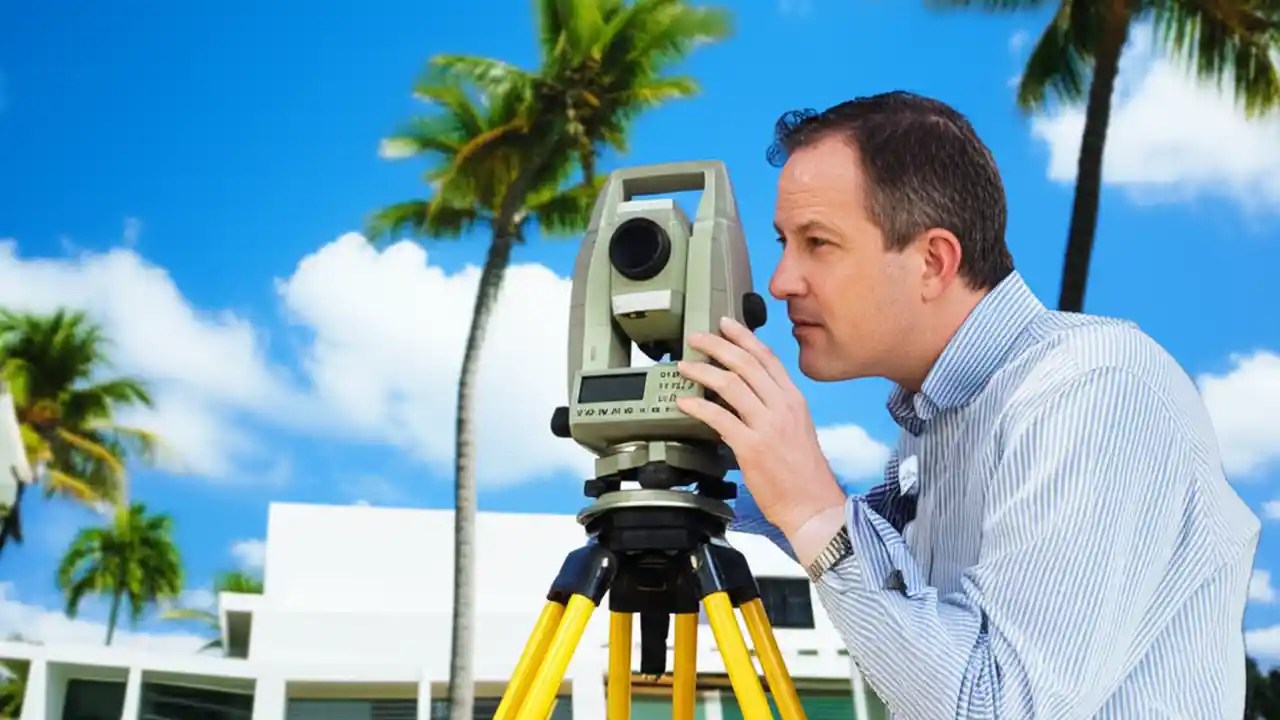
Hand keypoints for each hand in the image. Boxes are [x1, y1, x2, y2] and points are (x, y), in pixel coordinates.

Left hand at [676, 316, 845, 539]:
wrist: (813, 505)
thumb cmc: (803, 472)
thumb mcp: (796, 429)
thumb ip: (773, 408)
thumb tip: (743, 396)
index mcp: (794, 400)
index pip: (767, 357)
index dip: (744, 336)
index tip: (726, 324)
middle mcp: (782, 407)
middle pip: (746, 363)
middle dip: (717, 345)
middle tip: (697, 338)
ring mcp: (767, 426)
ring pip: (730, 384)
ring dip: (703, 371)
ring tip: (684, 366)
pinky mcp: (751, 447)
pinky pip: (719, 417)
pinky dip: (698, 406)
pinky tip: (684, 402)